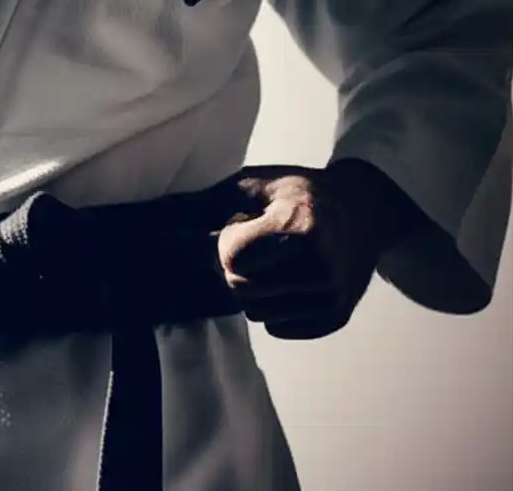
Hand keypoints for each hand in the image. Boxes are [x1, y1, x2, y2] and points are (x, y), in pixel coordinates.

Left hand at [216, 160, 429, 339]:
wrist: (363, 210)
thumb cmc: (296, 193)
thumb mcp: (252, 185)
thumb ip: (202, 208)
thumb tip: (149, 229)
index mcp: (299, 226)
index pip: (231, 257)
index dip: (227, 243)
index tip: (240, 226)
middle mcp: (321, 266)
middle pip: (240, 289)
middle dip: (236, 269)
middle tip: (256, 245)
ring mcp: (331, 296)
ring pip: (256, 312)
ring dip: (254, 289)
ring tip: (276, 260)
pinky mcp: (336, 317)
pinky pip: (278, 327)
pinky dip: (274, 307)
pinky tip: (292, 279)